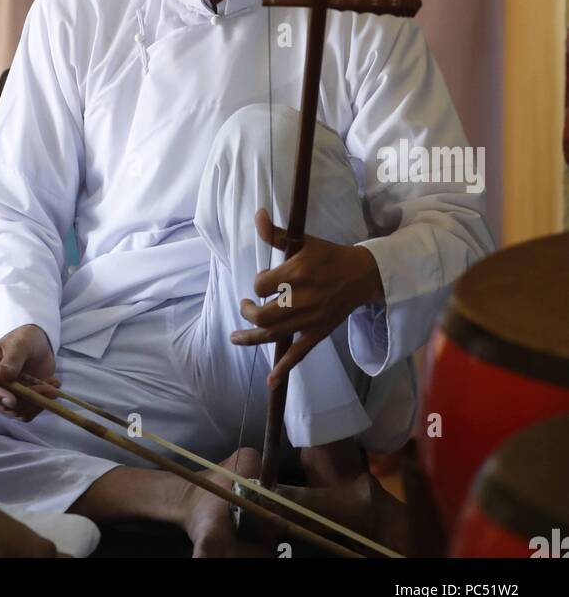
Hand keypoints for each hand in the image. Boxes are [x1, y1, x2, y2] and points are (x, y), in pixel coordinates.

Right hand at [0, 324, 59, 421]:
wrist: (37, 346)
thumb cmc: (23, 340)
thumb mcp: (20, 343)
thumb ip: (12, 358)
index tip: (12, 400)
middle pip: (2, 403)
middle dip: (26, 398)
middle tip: (48, 387)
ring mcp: (4, 398)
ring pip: (18, 411)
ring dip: (37, 400)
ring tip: (53, 383)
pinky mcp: (18, 405)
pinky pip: (28, 413)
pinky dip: (42, 403)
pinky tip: (52, 386)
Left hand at [230, 209, 383, 386]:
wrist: (362, 275)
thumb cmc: (329, 256)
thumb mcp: (303, 241)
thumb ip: (276, 233)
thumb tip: (257, 214)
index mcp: (296, 274)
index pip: (261, 285)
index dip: (258, 283)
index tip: (265, 280)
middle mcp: (300, 299)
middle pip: (262, 314)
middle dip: (248, 311)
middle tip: (245, 307)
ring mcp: (309, 320)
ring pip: (273, 335)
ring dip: (250, 338)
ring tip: (235, 338)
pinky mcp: (317, 333)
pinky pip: (298, 354)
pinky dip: (283, 369)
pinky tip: (271, 381)